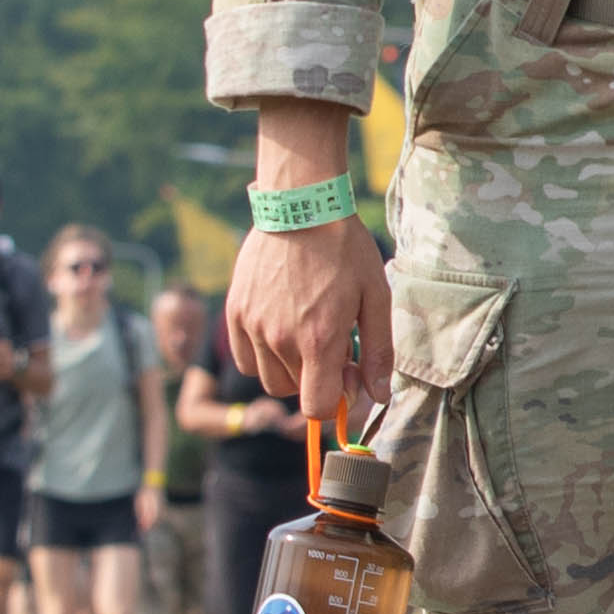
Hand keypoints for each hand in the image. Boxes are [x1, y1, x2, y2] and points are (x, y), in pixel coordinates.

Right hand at [229, 217, 391, 436]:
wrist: (301, 206)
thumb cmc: (344, 250)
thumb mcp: (375, 297)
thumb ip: (378, 352)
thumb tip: (380, 396)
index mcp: (318, 339)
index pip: (315, 407)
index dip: (334, 400)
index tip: (347, 374)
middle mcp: (279, 339)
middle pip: (294, 393)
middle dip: (315, 379)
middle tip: (331, 342)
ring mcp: (252, 326)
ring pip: (268, 377)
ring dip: (289, 367)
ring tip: (306, 329)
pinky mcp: (234, 311)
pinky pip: (244, 357)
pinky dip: (262, 353)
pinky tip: (281, 325)